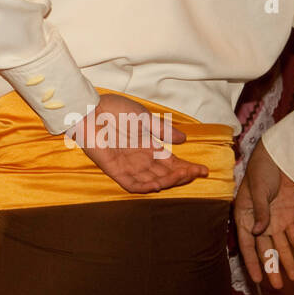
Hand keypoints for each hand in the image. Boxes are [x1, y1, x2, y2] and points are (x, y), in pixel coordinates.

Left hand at [69, 93, 209, 192]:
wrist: (89, 107)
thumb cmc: (114, 109)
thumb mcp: (144, 117)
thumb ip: (162, 129)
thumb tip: (184, 139)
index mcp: (148, 147)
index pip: (171, 163)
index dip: (187, 168)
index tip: (204, 169)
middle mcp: (140, 159)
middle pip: (165, 174)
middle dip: (182, 175)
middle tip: (197, 172)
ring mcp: (127, 165)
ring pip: (152, 181)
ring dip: (168, 180)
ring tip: (182, 174)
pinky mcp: (113, 169)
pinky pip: (131, 184)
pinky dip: (145, 187)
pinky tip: (158, 185)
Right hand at [235, 141, 293, 289]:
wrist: (280, 156)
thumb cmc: (261, 169)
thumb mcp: (258, 191)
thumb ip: (260, 213)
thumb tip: (257, 233)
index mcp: (244, 215)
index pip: (246, 243)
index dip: (251, 260)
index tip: (257, 278)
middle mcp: (258, 221)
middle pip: (264, 248)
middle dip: (271, 266)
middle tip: (277, 285)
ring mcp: (274, 219)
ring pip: (280, 245)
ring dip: (287, 261)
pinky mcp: (289, 215)